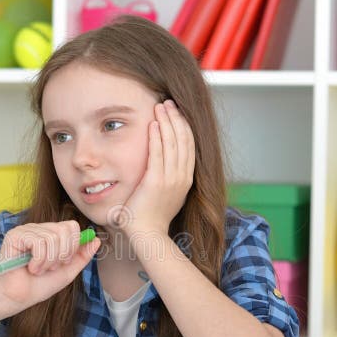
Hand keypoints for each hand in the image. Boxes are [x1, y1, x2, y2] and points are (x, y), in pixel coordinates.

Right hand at [0, 220, 100, 310]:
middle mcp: (39, 229)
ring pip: (53, 237)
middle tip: (50, 268)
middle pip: (65, 230)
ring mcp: (26, 230)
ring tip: (38, 270)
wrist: (19, 298)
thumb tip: (96, 240)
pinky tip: (30, 268)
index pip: (72, 226)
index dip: (72, 246)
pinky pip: (39, 242)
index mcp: (50, 234)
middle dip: (62, 255)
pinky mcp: (16, 235)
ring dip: (49, 261)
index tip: (63, 262)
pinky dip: (38, 261)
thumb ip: (82, 256)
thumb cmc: (39, 286)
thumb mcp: (67, 271)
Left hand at [114, 99, 195, 236]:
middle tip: (168, 102)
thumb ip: (169, 178)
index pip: (189, 145)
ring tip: (160, 106)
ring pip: (173, 143)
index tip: (176, 111)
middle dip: (176, 118)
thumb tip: (166, 166)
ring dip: (167, 122)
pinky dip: (157, 137)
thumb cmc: (151, 216)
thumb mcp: (167, 194)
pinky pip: (158, 154)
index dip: (183, 126)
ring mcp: (171, 179)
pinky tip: (153, 124)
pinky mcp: (156, 182)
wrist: (147, 234)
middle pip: (184, 140)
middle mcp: (182, 177)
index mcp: (186, 179)